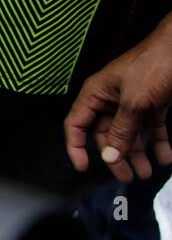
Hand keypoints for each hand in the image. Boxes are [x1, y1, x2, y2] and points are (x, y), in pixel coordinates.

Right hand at [65, 16, 171, 182]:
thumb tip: (109, 155)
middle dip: (117, 156)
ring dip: (138, 154)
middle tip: (127, 176)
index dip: (76, 147)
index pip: (76, 124)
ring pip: (130, 134)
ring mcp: (132, 101)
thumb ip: (121, 130)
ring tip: (147, 172)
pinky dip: (158, 142)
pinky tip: (165, 156)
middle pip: (106, 134)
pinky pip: (151, 127)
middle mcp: (111, 99)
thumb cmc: (154, 63)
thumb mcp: (134, 101)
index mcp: (96, 94)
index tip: (84, 167)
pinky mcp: (152, 102)